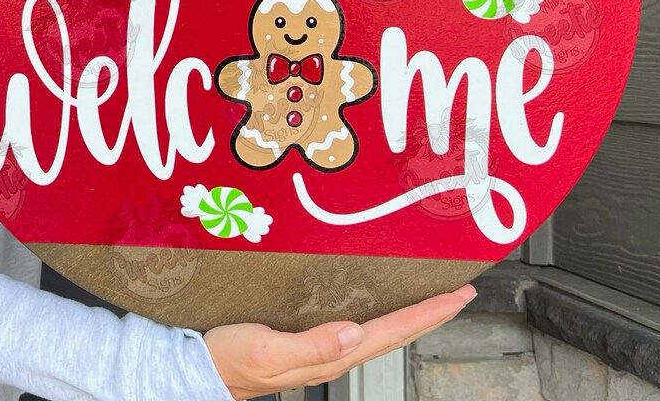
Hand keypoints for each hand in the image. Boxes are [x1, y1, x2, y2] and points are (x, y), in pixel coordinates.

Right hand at [204, 284, 475, 399]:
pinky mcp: (308, 337)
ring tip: (431, 297)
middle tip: (459, 291)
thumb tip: (352, 332)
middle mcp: (334, 351)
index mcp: (331, 354)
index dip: (428, 313)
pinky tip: (380, 303)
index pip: (392, 332)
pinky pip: (358, 325)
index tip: (457, 295)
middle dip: (431, 313)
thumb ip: (310, 345)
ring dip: (411, 313)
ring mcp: (322, 347)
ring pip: (381, 330)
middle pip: (396, 333)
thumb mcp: (266, 350)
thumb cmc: (228, 359)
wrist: (200, 368)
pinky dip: (381, 313)